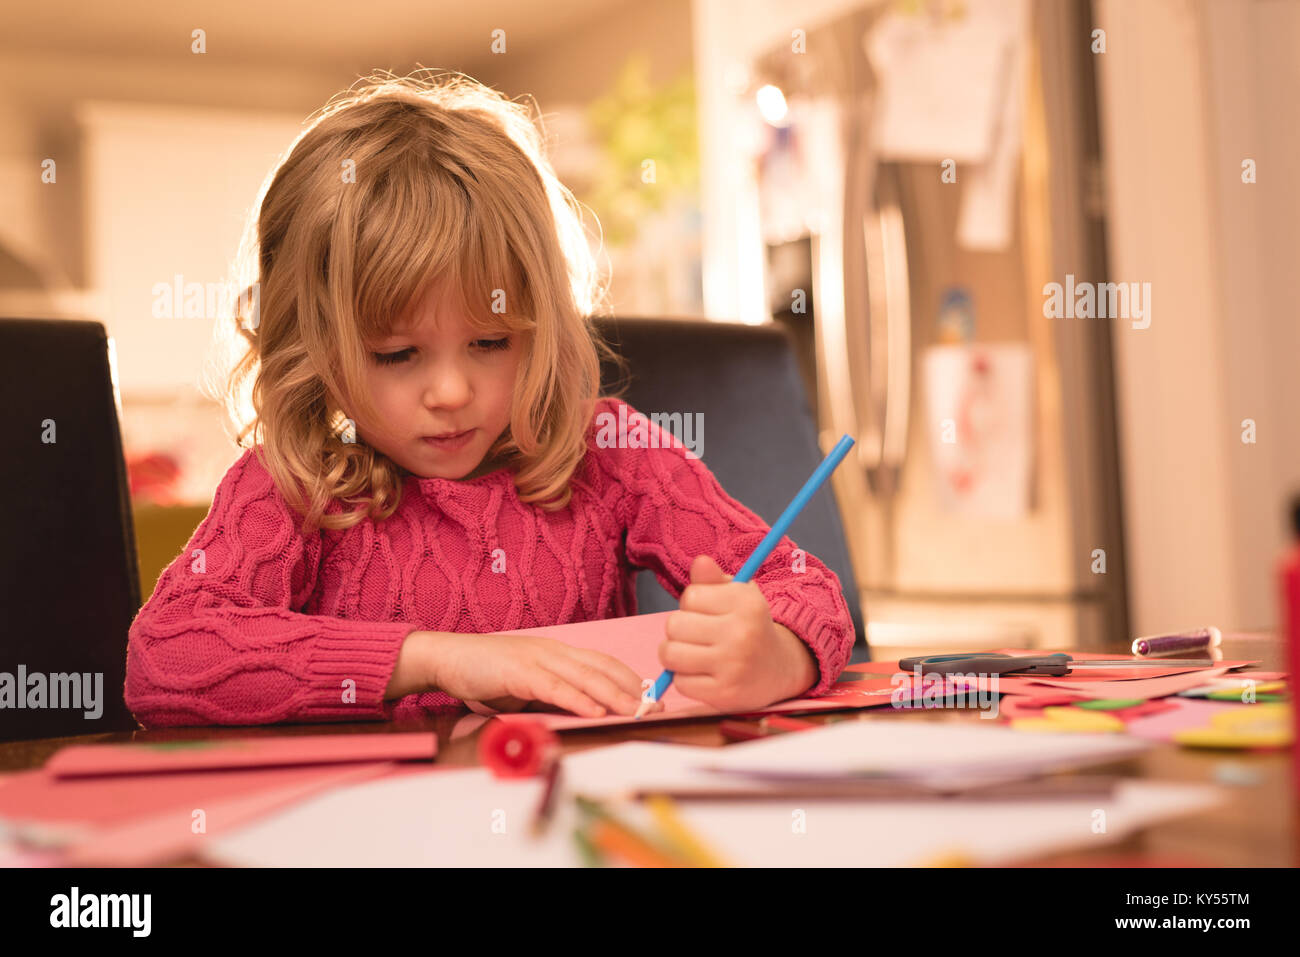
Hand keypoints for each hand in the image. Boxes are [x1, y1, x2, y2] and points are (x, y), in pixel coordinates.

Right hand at [431, 633, 645, 717]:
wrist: (446, 658)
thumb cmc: (485, 674)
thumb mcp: (527, 687)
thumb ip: (553, 695)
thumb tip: (582, 712)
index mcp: (557, 653)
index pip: (603, 663)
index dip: (629, 679)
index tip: (651, 697)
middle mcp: (553, 651)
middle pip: (601, 669)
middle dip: (632, 689)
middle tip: (656, 707)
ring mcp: (537, 659)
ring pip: (584, 677)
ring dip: (614, 696)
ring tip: (636, 711)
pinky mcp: (519, 672)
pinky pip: (555, 687)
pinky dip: (578, 700)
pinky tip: (595, 711)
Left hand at [660, 555, 817, 711]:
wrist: (779, 668)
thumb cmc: (749, 626)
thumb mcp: (738, 596)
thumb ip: (714, 580)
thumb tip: (700, 562)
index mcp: (747, 603)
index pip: (690, 596)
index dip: (692, 604)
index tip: (708, 612)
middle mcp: (742, 634)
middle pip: (674, 625)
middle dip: (680, 630)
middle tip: (699, 635)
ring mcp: (733, 666)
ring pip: (670, 654)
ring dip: (675, 655)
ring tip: (694, 653)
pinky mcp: (724, 694)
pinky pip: (680, 682)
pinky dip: (686, 678)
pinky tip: (704, 673)